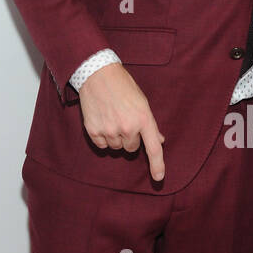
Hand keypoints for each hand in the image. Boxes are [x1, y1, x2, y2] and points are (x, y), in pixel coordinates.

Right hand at [78, 62, 164, 179]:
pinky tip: (102, 120)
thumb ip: (150, 124)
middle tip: (124, 120)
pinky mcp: (94, 131)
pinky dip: (103, 137)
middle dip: (130, 138)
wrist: (97, 74)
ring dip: (116, 138)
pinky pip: (102, 145)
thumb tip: (159, 140)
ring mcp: (110, 130)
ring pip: (116, 148)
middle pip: (132, 149)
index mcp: (144, 119)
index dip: (157, 165)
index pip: (153, 148)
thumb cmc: (123, 86)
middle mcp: (128, 127)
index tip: (159, 178)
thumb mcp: (142, 102)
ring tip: (112, 117)